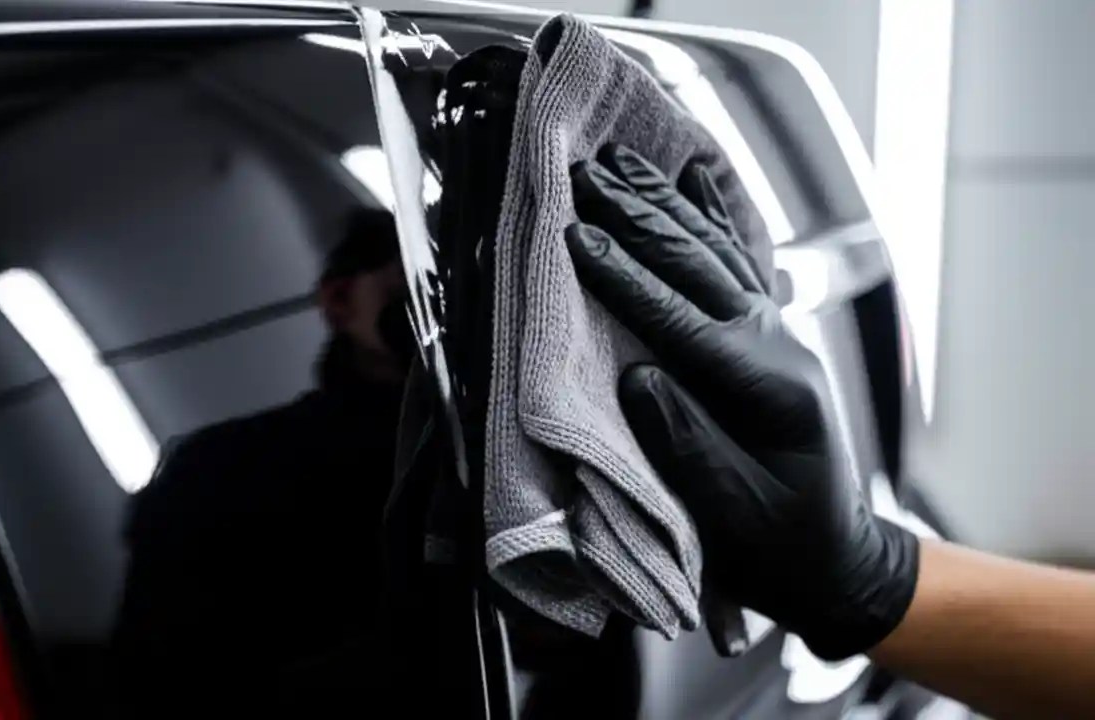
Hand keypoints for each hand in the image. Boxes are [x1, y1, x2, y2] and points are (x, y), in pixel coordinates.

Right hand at [566, 145, 918, 659]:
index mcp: (771, 389)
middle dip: (639, 218)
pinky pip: (735, 263)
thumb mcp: (737, 515)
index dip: (628, 280)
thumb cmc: (784, 547)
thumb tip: (638, 375)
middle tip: (585, 176)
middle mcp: (776, 346)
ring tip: (619, 160)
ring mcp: (774, 334)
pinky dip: (713, 216)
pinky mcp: (764, 336)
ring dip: (664, 203)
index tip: (578, 240)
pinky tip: (695, 176)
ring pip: (715, 253)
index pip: (687, 322)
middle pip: (700, 267)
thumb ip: (689, 444)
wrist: (836, 560)